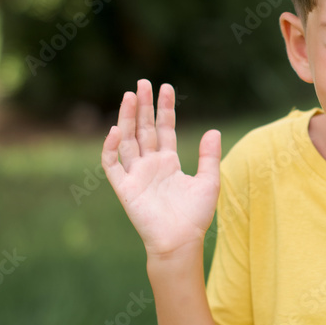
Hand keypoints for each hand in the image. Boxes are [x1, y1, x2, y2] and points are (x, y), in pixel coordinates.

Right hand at [101, 79, 220, 257]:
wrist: (180, 242)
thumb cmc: (195, 217)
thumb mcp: (209, 182)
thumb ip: (209, 156)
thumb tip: (213, 130)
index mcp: (168, 162)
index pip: (164, 128)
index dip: (164, 108)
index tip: (165, 87)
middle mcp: (150, 164)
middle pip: (144, 129)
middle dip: (143, 106)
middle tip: (142, 82)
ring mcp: (136, 174)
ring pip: (127, 140)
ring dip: (127, 118)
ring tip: (129, 95)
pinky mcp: (124, 188)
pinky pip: (113, 164)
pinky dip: (111, 148)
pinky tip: (116, 130)